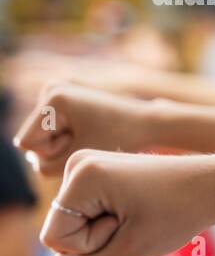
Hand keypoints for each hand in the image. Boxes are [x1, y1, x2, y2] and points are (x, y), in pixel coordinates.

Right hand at [13, 83, 154, 178]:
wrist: (146, 122)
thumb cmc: (119, 139)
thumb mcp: (79, 157)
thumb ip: (46, 167)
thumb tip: (34, 159)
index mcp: (53, 98)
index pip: (27, 143)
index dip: (53, 153)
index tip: (81, 143)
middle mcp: (51, 88)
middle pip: (34, 139)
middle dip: (58, 148)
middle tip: (89, 140)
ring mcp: (57, 91)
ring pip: (42, 136)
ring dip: (64, 145)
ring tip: (90, 135)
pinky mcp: (64, 98)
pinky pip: (51, 130)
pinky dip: (68, 137)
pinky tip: (88, 131)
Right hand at [39, 149, 214, 255]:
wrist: (211, 184)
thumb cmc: (178, 214)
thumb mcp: (131, 250)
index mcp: (80, 175)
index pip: (55, 238)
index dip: (90, 247)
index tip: (128, 225)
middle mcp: (77, 163)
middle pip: (62, 228)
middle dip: (98, 237)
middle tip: (138, 219)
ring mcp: (87, 165)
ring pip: (75, 222)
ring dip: (106, 229)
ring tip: (140, 213)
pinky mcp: (99, 171)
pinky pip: (88, 212)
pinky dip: (111, 219)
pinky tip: (138, 208)